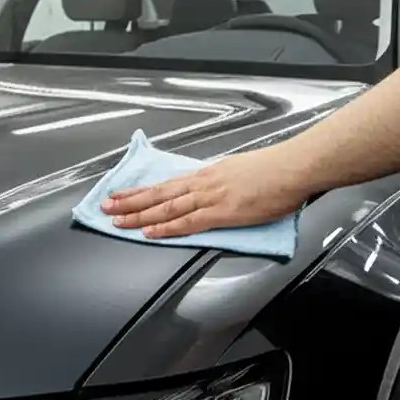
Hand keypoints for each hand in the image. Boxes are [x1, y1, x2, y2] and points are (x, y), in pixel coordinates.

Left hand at [101, 147, 311, 237]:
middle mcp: (204, 183)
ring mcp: (210, 197)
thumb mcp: (240, 170)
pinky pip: (187, 221)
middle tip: (106, 206)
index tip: (123, 195)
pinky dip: (166, 227)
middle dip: (130, 201)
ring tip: (118, 220)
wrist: (293, 167)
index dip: (142, 191)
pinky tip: (149, 232)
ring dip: (139, 215)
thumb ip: (222, 182)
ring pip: (166, 207)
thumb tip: (213, 190)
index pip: (167, 184)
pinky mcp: (222, 212)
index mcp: (208, 173)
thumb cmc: (275, 169)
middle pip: (159, 193)